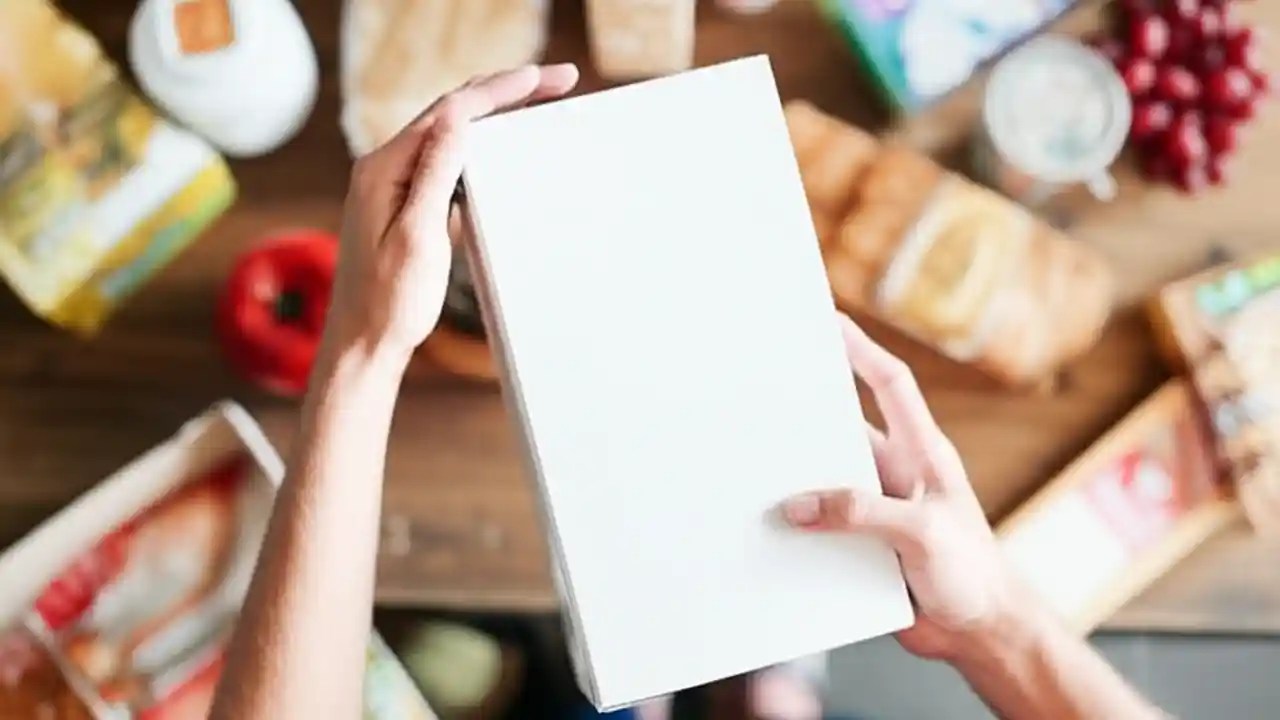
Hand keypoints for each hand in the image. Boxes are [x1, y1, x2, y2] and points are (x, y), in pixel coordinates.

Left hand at [326, 64, 579, 361]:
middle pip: (450, 113)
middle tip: (555, 81)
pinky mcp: (401, 204)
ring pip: (448, 133)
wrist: (362, 344)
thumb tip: (456, 117)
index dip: (499, 90)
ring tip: (535, 99)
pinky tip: (498, 145)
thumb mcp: (419, 237)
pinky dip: (476, 146)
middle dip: (501, 92)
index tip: (543, 78)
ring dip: (491, 114)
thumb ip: (436, 173)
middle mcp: (383, 168)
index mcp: (384, 170)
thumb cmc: (390, 302)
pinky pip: (442, 160)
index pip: (450, 111)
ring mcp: (391, 185)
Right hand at [780, 315, 1028, 661]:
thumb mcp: (923, 532)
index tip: (829, 318)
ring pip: (822, 481)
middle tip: (764, 389)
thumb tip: (799, 506)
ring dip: (794, 478)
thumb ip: (862, 513)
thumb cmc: (974, 573)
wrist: (981, 633)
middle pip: (841, 429)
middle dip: (806, 410)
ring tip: (753, 466)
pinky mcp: (860, 546)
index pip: (889, 384)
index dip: (860, 347)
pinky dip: (794, 530)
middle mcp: (895, 473)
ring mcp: (876, 509)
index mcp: (922, 452)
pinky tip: (766, 532)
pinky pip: (818, 528)